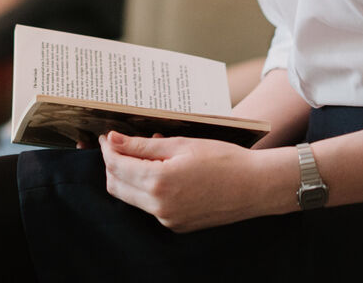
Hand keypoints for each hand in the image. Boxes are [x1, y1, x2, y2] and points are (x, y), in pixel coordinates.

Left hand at [98, 131, 267, 232]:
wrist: (256, 186)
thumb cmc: (222, 159)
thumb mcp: (180, 145)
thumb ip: (142, 145)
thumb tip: (113, 140)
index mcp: (159, 182)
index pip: (116, 166)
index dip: (107, 149)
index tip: (107, 136)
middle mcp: (160, 207)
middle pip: (117, 186)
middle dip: (112, 164)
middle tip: (119, 144)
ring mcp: (168, 219)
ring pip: (131, 197)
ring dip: (128, 176)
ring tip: (146, 152)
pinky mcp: (176, 225)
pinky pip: (150, 206)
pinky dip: (146, 187)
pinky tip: (161, 169)